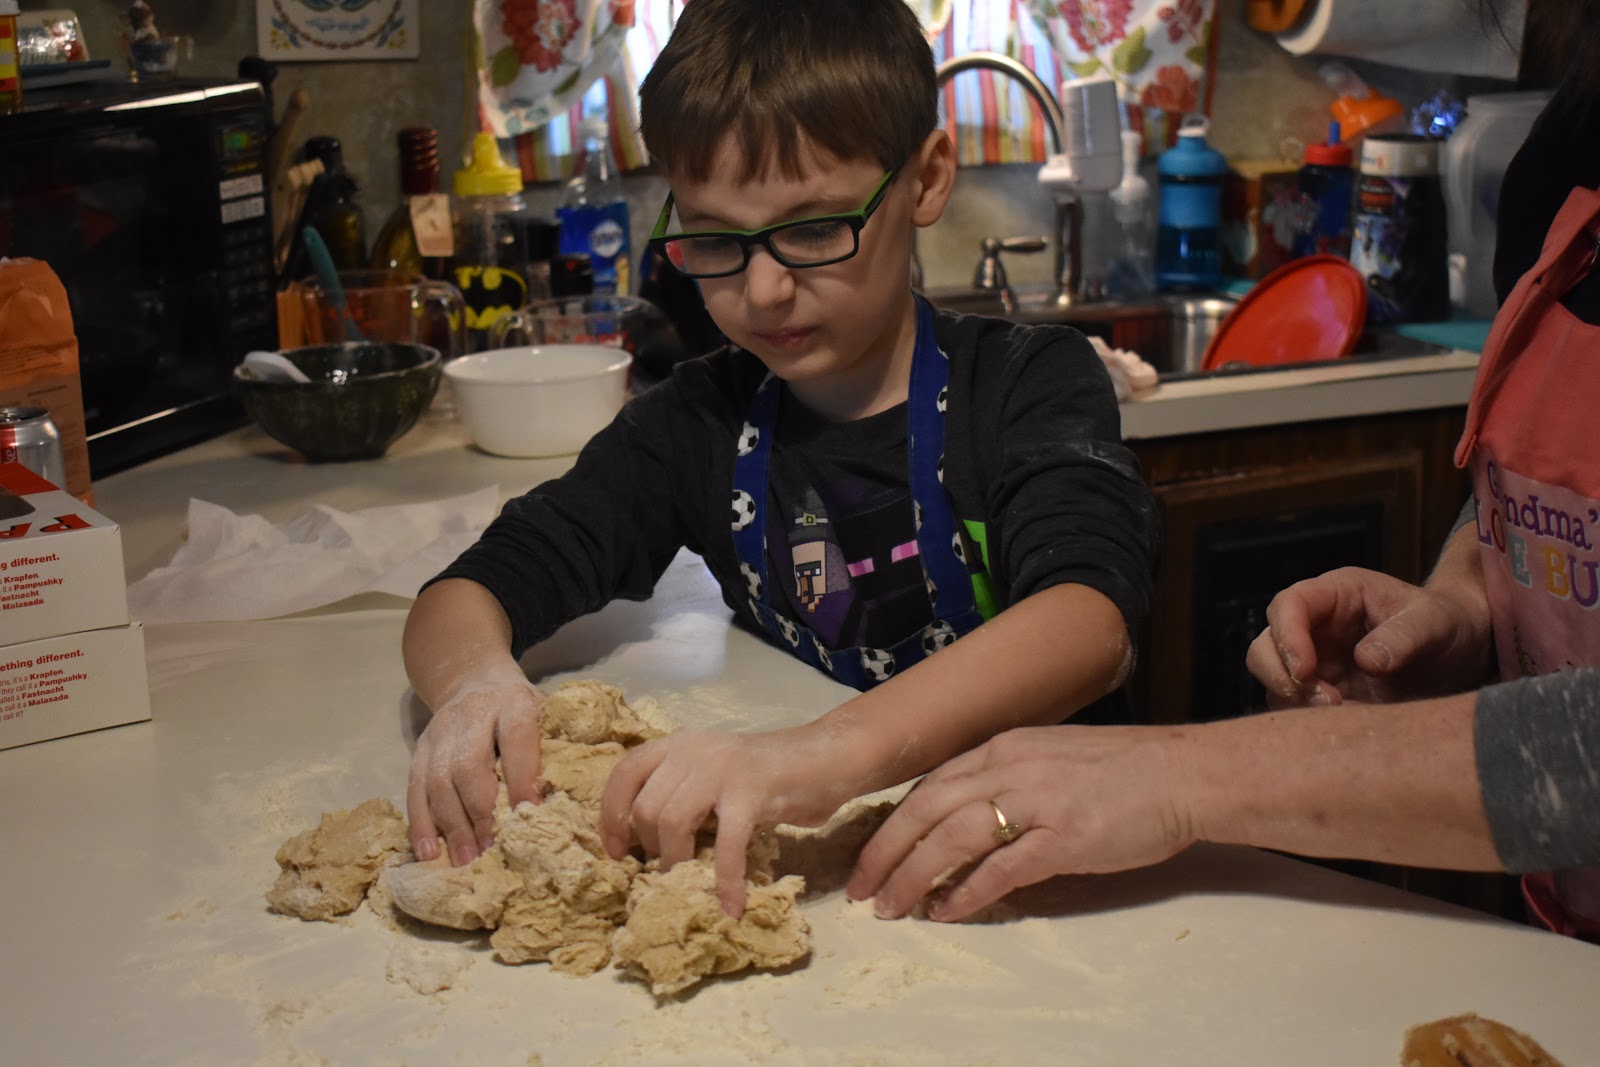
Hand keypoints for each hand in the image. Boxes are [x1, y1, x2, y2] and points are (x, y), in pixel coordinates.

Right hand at [406, 668, 545, 865]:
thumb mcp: (546, 713)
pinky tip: (429, 852)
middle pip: (468, 766)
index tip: (529, 814)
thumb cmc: (522, 708)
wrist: (473, 679)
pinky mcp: (419, 749)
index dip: (522, 777)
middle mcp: (472, 715)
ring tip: (465, 861)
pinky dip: (421, 823)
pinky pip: (414, 788)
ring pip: (438, 781)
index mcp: (513, 704)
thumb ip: (555, 747)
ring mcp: (440, 732)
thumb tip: (573, 801)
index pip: (516, 739)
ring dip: (452, 826)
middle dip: (479, 813)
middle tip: (490, 852)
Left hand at [598, 728, 847, 916]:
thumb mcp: (716, 774)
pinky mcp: (751, 791)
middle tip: (669, 868)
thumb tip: (647, 844)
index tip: (616, 852)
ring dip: (677, 862)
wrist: (829, 757)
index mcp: (680, 743)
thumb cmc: (773, 775)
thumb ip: (684, 794)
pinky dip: (726, 881)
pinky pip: (726, 844)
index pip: (625, 772)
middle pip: (646, 807)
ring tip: (691, 881)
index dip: (611, 815)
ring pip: (672, 822)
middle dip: (650, 847)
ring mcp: (722, 767)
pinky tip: (733, 906)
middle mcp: (694, 749)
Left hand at [847, 726, 1193, 921]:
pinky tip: (947, 912)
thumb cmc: (1126, 769)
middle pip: (927, 809)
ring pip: (953, 837)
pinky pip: (1001, 868)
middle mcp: (1011, 768)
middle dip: (886, 850)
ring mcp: (1037, 801)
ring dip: (915, 874)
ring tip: (893, 906)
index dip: (894, 820)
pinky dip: (968, 891)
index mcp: (1005, 748)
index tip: (872, 851)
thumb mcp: (1052, 757)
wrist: (1185, 773)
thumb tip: (971, 817)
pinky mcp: (1064, 837)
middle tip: (863, 887)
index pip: (932, 784)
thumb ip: (1010, 781)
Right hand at [1245, 566, 1491, 708]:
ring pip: (1272, 679)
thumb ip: (1404, 637)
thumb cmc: (1447, 624)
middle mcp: (1314, 625)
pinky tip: (1345, 721)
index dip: (1287, 636)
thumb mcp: (1435, 623)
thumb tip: (1367, 660)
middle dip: (1281, 675)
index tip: (1307, 670)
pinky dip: (1307, 718)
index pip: (1288, 605)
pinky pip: (1294, 706)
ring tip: (1340, 712)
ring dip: (1293, 700)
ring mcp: (1314, 660)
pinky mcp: (1321, 691)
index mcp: (1335, 594)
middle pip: (1265, 645)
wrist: (1460, 653)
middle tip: (1324, 700)